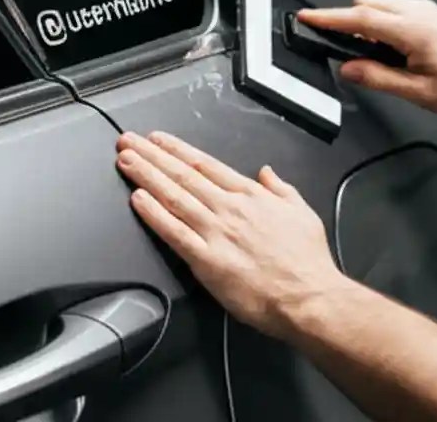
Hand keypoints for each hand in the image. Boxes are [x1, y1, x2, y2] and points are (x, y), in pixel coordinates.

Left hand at [116, 131, 345, 339]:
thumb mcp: (302, 212)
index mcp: (250, 196)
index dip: (177, 149)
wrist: (310, 298)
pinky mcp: (207, 260)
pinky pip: (174, 232)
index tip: (157, 140)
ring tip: (126, 161)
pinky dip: (154, 214)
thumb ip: (281, 188)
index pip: (205, 165)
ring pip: (174, 196)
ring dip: (146, 176)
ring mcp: (216, 232)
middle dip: (152, 155)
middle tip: (129, 141)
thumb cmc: (307, 262)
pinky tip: (137, 199)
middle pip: (183, 174)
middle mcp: (229, 208)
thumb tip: (267, 172)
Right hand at [298, 0, 436, 113]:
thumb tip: (350, 69)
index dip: (329, 17)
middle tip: (342, 47)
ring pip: (379, 2)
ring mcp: (424, 8)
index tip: (307, 17)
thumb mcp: (421, 92)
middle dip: (347, 20)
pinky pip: (393, 7)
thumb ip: (380, 78)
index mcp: (412, 31)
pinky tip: (391, 48)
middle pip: (365, 2)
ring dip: (366, 22)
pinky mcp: (429, 11)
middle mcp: (416, 12)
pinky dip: (382, 21)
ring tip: (373, 54)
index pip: (360, 18)